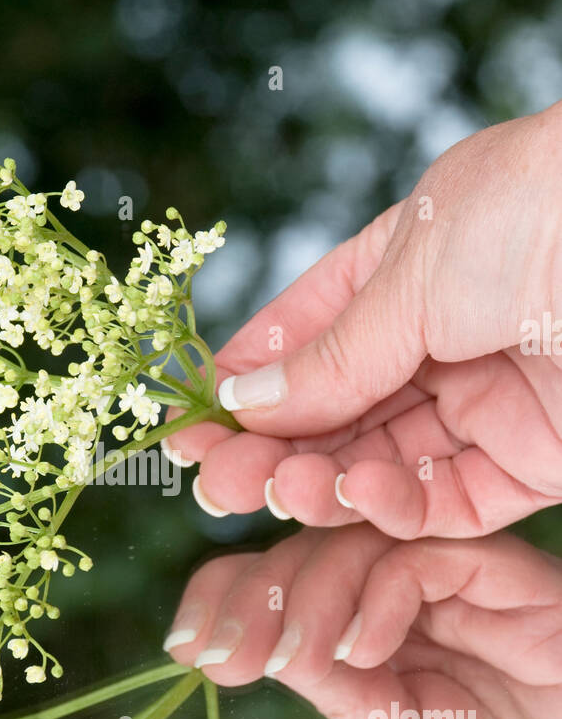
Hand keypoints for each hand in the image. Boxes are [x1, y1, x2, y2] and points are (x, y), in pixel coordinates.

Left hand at [165, 525, 561, 718]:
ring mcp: (482, 598)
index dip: (234, 593)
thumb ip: (338, 687)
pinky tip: (361, 653)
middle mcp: (435, 609)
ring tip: (286, 659)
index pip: (299, 581)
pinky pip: (444, 554)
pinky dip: (386, 590)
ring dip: (308, 589)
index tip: (186, 645)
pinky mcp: (534, 596)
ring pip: (373, 538)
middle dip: (258, 592)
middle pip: (325, 546)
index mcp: (395, 643)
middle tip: (221, 654)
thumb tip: (238, 640)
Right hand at [168, 101, 561, 537]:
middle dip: (275, 447)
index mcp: (411, 264)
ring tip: (277, 491)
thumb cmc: (546, 212)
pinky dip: (398, 506)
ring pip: (383, 462)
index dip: (248, 381)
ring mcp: (488, 401)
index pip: (308, 335)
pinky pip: (449, 500)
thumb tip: (241, 399)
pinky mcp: (536, 463)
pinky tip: (356, 496)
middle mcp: (444, 336)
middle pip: (337, 409)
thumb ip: (335, 351)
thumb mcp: (417, 266)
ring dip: (325, 482)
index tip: (191, 424)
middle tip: (217, 485)